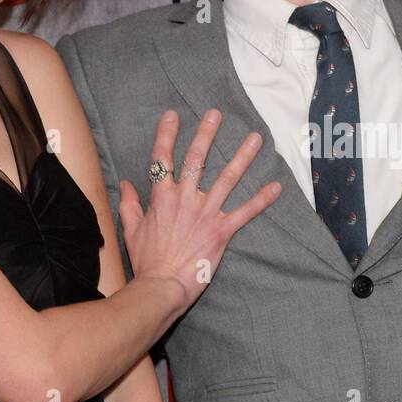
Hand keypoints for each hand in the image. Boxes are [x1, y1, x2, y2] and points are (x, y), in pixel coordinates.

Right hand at [118, 109, 280, 311]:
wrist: (161, 286)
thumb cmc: (146, 261)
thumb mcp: (131, 229)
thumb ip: (128, 204)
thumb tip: (125, 184)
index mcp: (161, 198)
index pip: (162, 159)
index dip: (166, 135)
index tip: (172, 115)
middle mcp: (185, 200)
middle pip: (197, 160)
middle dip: (206, 134)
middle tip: (216, 114)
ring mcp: (205, 213)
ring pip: (227, 178)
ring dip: (243, 157)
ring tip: (256, 138)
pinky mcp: (222, 231)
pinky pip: (245, 212)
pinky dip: (262, 200)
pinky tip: (276, 187)